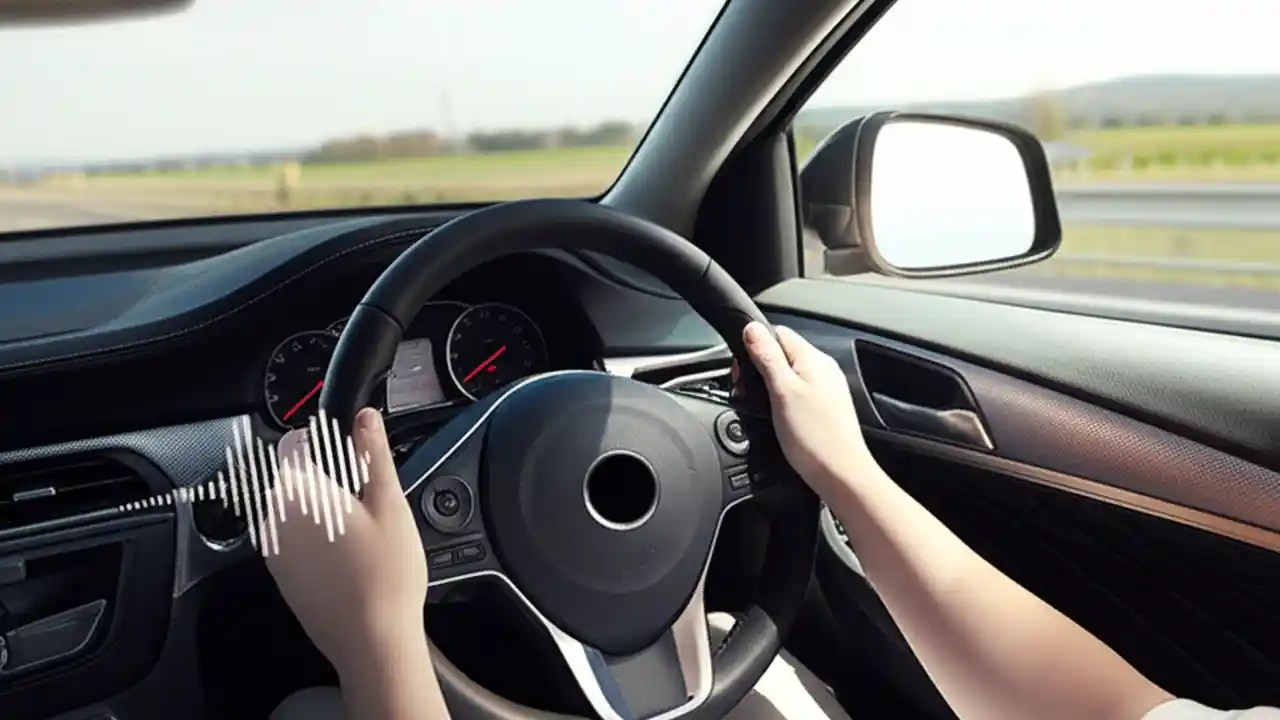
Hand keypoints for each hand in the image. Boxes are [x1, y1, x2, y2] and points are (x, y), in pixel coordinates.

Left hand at [267, 408, 427, 677]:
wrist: (372, 642)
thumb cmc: (386, 575)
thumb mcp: (389, 504)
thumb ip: (373, 454)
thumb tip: (365, 417)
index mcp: (298, 493)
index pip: (293, 445)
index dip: (323, 441)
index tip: (350, 452)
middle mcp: (275, 519)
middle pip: (293, 479)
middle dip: (325, 477)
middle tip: (366, 496)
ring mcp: (275, 551)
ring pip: (293, 511)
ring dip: (320, 509)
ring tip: (361, 528)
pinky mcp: (282, 577)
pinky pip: (294, 541)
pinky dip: (316, 538)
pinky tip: (349, 555)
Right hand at [741, 322, 874, 496]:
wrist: (841, 475)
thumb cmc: (814, 437)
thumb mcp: (782, 392)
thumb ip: (767, 357)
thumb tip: (751, 327)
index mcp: (813, 359)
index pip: (778, 333)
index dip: (755, 347)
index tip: (743, 372)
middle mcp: (823, 369)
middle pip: (782, 353)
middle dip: (761, 368)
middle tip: (750, 393)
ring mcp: (826, 389)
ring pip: (789, 374)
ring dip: (771, 386)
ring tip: (764, 407)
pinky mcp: (825, 408)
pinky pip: (798, 392)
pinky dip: (783, 400)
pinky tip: (780, 417)